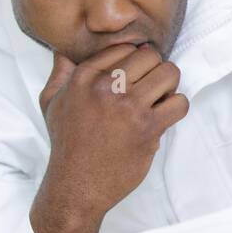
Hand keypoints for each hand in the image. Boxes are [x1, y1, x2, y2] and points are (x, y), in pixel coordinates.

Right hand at [31, 44, 188, 232]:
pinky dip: (178, 107)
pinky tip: (165, 116)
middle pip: (150, 55)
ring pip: (169, 74)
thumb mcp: (52, 104)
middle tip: (151, 87)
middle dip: (155, 69)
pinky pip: (179, 103)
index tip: (135, 75)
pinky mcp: (147, 128)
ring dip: (170, 86)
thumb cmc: (67, 144)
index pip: (124, 47)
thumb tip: (64, 51)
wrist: (76, 185)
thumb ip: (60, 74)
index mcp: (84, 77)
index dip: (135, 59)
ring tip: (160, 98)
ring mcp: (128, 107)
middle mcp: (106, 87)